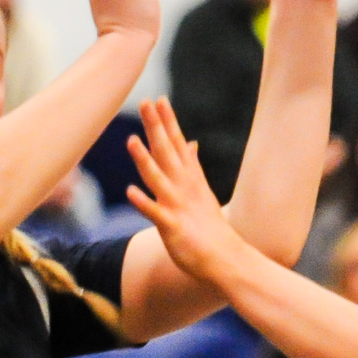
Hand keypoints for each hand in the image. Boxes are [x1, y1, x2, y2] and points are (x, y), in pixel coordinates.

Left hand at [125, 97, 246, 283]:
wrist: (227, 259)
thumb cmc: (209, 226)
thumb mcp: (201, 191)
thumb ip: (191, 166)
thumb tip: (190, 143)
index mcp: (190, 179)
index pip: (176, 144)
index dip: (167, 122)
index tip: (158, 99)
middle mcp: (184, 187)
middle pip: (167, 152)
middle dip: (156, 127)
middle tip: (145, 102)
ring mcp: (178, 206)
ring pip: (158, 178)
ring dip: (145, 159)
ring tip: (131, 140)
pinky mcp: (173, 228)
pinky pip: (156, 213)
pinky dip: (144, 202)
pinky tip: (130, 191)